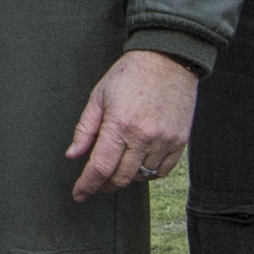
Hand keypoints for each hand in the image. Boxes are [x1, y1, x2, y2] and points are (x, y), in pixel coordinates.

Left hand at [65, 48, 199, 199]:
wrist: (169, 59)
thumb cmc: (130, 74)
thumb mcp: (99, 97)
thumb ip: (85, 129)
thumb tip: (73, 155)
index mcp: (119, 125)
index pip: (100, 168)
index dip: (87, 186)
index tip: (79, 194)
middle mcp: (143, 136)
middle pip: (120, 178)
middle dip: (104, 185)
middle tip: (96, 183)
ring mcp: (164, 140)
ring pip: (141, 177)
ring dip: (126, 177)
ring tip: (118, 166)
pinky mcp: (180, 141)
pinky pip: (162, 171)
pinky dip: (148, 174)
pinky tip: (139, 164)